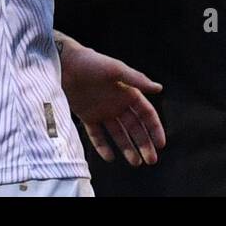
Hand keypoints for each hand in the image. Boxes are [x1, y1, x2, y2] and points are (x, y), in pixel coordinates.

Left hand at [57, 33, 164, 166]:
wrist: (64, 64)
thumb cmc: (92, 62)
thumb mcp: (116, 69)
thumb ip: (137, 80)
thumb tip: (159, 88)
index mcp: (128, 93)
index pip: (146, 114)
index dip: (155, 128)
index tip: (161, 144)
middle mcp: (118, 104)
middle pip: (135, 128)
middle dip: (144, 143)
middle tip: (151, 160)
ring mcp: (103, 111)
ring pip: (119, 134)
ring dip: (128, 148)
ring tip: (136, 163)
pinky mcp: (87, 116)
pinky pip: (97, 135)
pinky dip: (103, 146)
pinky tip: (110, 157)